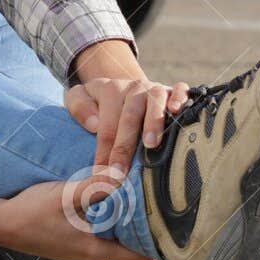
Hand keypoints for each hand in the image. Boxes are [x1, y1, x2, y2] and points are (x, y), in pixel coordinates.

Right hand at [0, 178, 155, 259]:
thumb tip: (124, 176)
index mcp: (97, 251)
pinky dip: (107, 221)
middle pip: (130, 244)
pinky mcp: (72, 246)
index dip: (160, 240)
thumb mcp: (66, 195)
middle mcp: (93, 258)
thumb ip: (96, 187)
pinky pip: (100, 235)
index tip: (176, 223)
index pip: (142, 254)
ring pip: (114, 238)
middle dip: (142, 225)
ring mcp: (82, 254)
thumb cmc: (32, 212)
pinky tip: (107, 200)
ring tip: (135, 195)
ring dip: (123, 221)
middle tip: (158, 200)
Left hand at [64, 73, 189, 179]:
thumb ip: (79, 107)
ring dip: (153, 122)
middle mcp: (134, 87)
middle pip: (129, 115)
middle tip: (120, 171)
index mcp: (110, 89)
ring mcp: (154, 88)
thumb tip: (93, 125)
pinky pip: (180, 89)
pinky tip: (176, 111)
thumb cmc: (100, 104)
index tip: (102, 172)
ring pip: (155, 100)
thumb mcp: (79, 99)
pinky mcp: (173, 91)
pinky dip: (180, 98)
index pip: (106, 122)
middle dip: (124, 144)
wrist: (124, 89)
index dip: (103, 148)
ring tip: (151, 144)